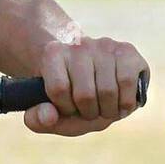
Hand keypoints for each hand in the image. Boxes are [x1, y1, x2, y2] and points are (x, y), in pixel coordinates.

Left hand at [24, 36, 149, 136]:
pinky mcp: (127, 50)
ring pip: (108, 91)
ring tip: (104, 107)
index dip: (66, 108)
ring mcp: (104, 45)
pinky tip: (120, 102)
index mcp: (52, 54)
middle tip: (89, 110)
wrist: (96, 80)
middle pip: (85, 94)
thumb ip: (37, 119)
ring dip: (108, 111)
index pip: (58, 89)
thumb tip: (49, 116)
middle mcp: (78, 44)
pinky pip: (127, 83)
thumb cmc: (70, 97)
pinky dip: (126, 103)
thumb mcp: (50, 112)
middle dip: (89, 113)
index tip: (68, 106)